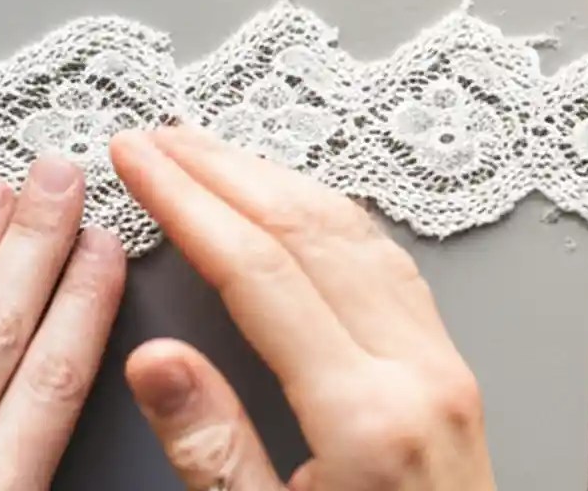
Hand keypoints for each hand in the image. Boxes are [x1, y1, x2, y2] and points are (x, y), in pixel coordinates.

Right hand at [110, 126, 496, 489]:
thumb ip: (211, 448)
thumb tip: (155, 361)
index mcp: (367, 416)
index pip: (258, 268)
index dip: (187, 201)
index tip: (138, 161)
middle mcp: (417, 373)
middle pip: (307, 228)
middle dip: (222, 169)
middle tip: (158, 138)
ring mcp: (443, 366)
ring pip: (353, 230)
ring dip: (273, 178)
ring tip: (211, 152)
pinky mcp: (450, 371)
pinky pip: (385, 259)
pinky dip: (325, 212)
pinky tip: (294, 202)